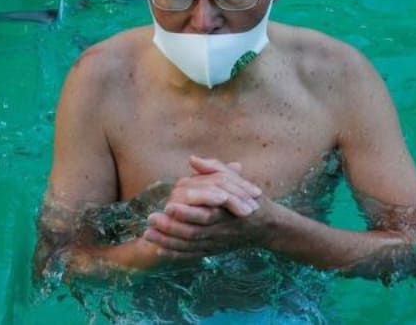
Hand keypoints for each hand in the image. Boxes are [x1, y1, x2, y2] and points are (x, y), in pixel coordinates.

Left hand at [141, 157, 268, 257]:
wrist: (267, 226)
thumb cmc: (250, 198)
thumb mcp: (237, 180)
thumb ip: (215, 168)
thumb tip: (193, 159)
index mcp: (227, 211)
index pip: (205, 214)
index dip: (186, 212)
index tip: (167, 206)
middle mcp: (221, 230)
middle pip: (193, 232)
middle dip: (170, 227)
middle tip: (150, 219)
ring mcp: (217, 242)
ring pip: (190, 245)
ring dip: (168, 240)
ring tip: (148, 234)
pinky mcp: (213, 250)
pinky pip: (193, 255)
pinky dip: (176, 254)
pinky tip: (159, 249)